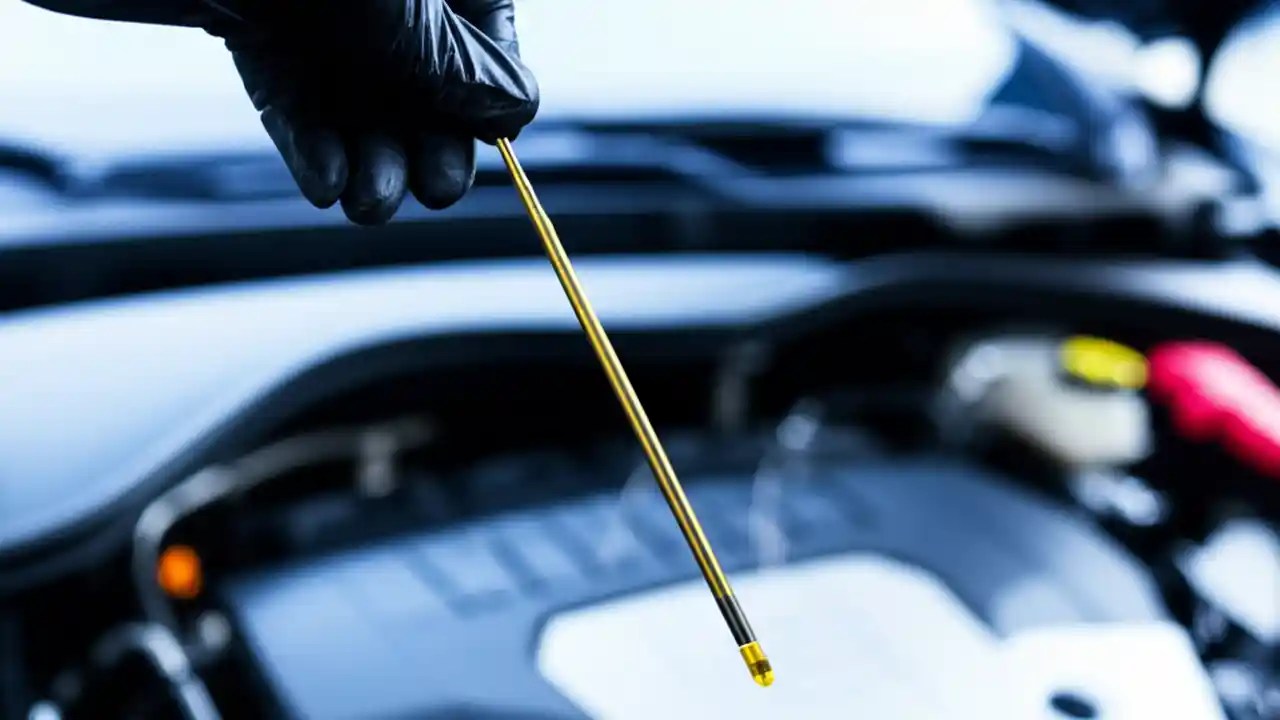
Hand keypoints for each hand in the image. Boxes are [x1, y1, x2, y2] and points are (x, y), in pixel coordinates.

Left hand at [205, 0, 538, 223]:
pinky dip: (316, 159)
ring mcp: (328, 31)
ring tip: (370, 205)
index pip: (491, 37)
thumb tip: (518, 113)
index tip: (499, 136)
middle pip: (430, 94)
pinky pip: (303, 118)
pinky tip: (326, 184)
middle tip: (437, 187)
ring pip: (365, 118)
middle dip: (433, 153)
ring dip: (374, 174)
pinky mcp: (269, 54)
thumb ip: (471, 74)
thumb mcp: (422, 26)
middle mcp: (393, 8)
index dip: (496, 94)